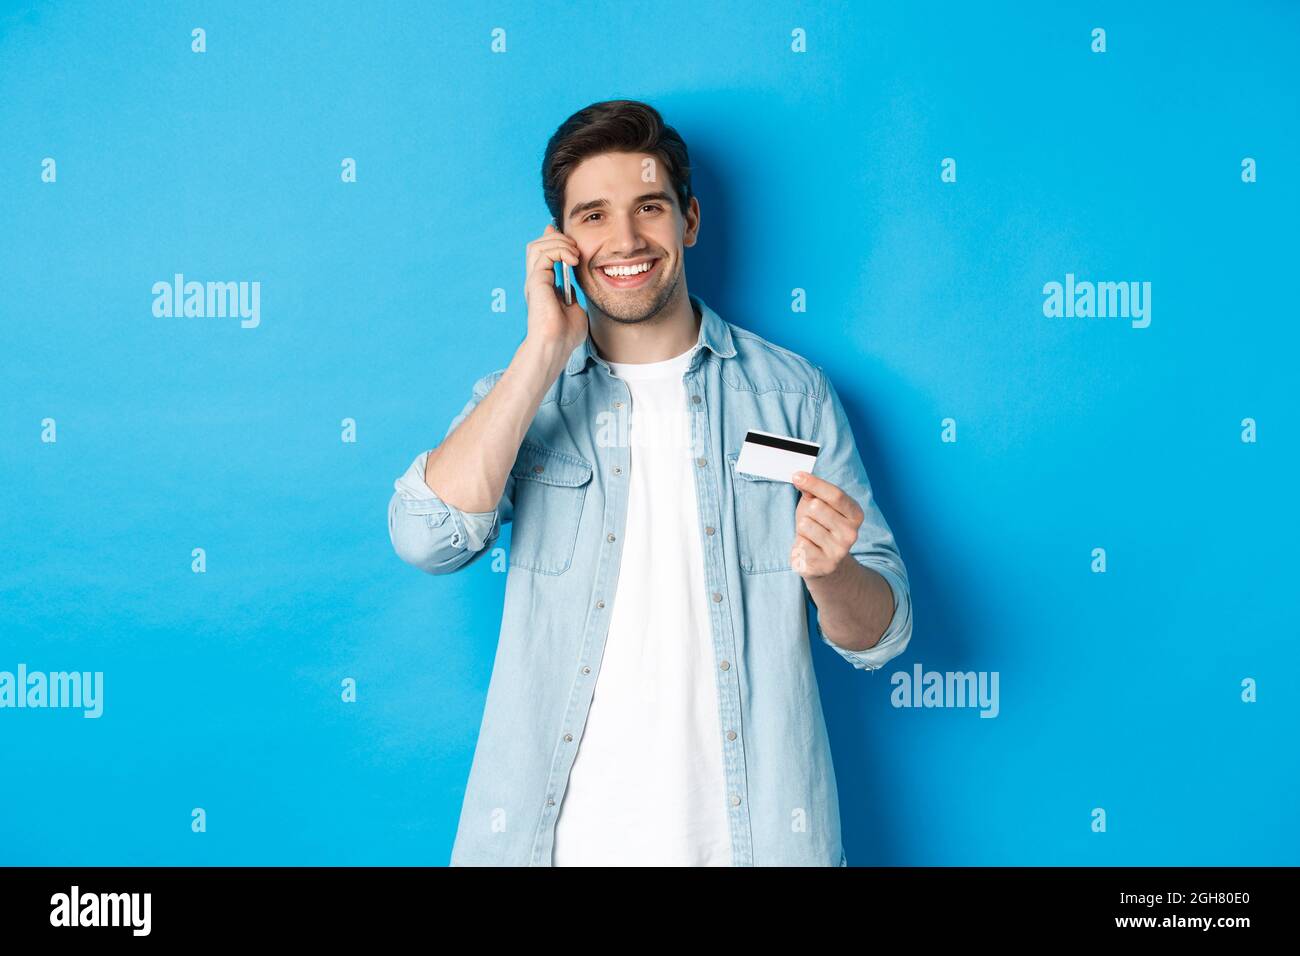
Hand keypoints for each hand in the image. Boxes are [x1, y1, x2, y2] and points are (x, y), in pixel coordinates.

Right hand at [523, 223, 588, 356]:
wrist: (557, 346)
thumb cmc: (565, 336)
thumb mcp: (575, 310)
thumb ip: (572, 295)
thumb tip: (571, 283)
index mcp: (544, 286)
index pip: (543, 254)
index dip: (554, 241)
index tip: (572, 241)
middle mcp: (537, 281)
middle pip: (537, 245)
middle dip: (557, 238)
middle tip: (575, 248)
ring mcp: (535, 280)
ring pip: (537, 245)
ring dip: (559, 243)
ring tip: (574, 254)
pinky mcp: (536, 281)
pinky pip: (544, 254)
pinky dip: (560, 250)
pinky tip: (573, 260)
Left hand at [789, 471, 862, 578]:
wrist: (825, 563)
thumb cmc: (821, 527)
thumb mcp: (818, 505)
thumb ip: (811, 491)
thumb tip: (799, 477)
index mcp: (855, 515)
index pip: (836, 494)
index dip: (814, 483)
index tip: (796, 475)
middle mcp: (851, 534)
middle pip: (817, 508)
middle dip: (807, 511)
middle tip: (812, 521)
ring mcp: (838, 552)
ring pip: (805, 525)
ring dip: (802, 529)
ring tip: (810, 537)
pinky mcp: (822, 566)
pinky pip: (799, 544)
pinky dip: (798, 544)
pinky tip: (808, 549)